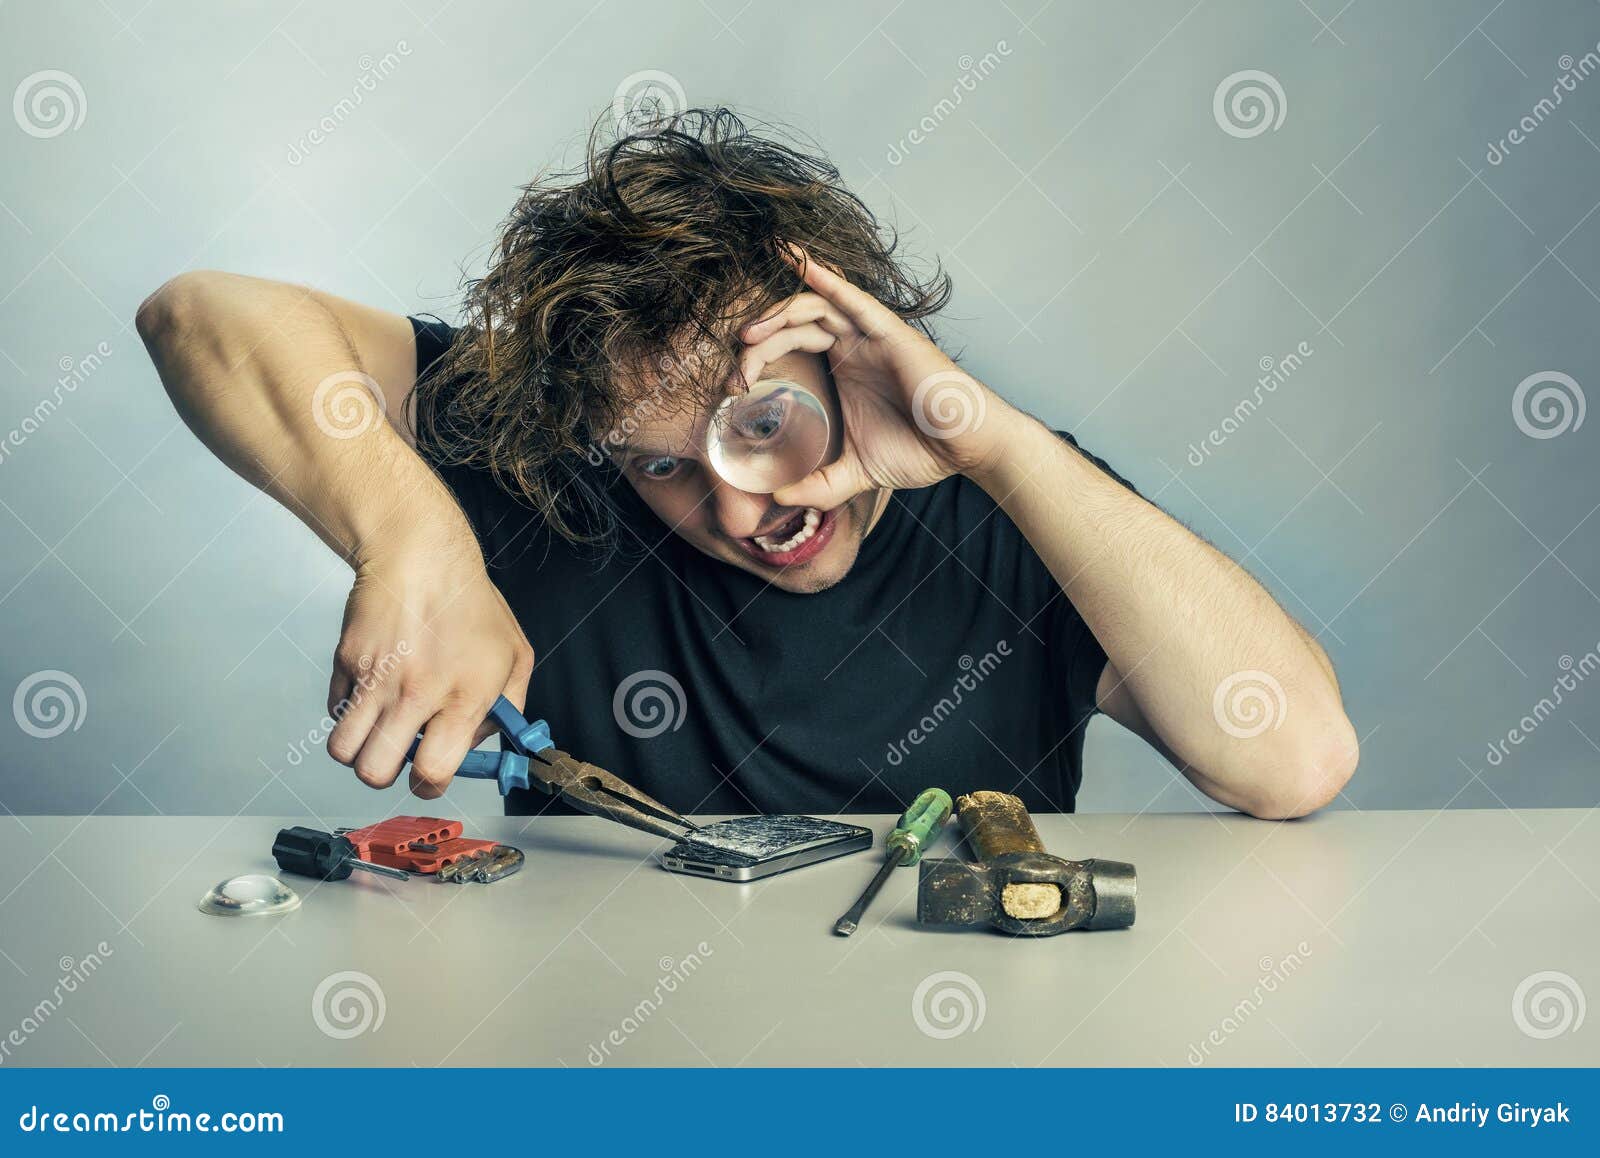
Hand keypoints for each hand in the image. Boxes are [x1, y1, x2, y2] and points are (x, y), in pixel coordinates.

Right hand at [325, 524, 532, 797]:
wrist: (420, 556)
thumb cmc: (472, 605)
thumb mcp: (514, 655)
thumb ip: (510, 707)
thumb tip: (489, 746)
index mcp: (463, 696)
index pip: (432, 772)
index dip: (429, 784)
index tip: (430, 775)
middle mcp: (416, 692)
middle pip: (374, 772)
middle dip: (385, 773)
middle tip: (399, 754)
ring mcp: (375, 678)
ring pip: (343, 750)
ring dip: (359, 749)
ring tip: (380, 729)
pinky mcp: (346, 662)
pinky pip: (335, 712)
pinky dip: (349, 714)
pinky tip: (372, 693)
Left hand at [737, 245, 1016, 509]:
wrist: (965, 448)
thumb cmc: (920, 451)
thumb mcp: (854, 473)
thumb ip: (815, 485)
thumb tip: (776, 499)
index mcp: (843, 368)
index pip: (789, 345)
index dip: (757, 359)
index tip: (735, 386)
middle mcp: (853, 345)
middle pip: (792, 324)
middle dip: (758, 340)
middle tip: (736, 369)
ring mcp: (870, 335)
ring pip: (812, 306)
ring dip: (776, 314)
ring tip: (749, 337)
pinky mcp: (887, 332)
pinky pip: (851, 298)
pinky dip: (824, 278)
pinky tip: (799, 260)